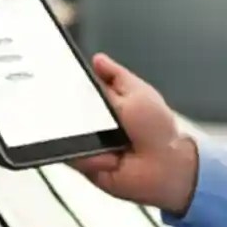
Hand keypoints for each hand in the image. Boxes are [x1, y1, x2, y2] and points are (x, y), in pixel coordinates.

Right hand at [72, 54, 198, 215]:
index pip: (81, 89)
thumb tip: (97, 59)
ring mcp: (87, 142)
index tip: (63, 77)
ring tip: (110, 139)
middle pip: (68, 109)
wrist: (163, 166)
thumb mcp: (138, 92)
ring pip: (65, 132)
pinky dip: (89, 156)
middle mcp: (95, 122)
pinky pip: (71, 155)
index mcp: (108, 102)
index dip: (71, 83)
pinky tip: (110, 156)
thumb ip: (115, 75)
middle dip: (71, 108)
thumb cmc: (157, 130)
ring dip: (85, 134)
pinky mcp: (84, 163)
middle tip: (95, 114)